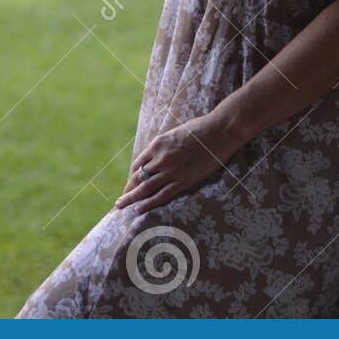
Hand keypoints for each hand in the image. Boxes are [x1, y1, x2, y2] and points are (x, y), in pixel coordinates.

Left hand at [114, 113, 241, 212]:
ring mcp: (171, 170)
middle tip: (119, 201)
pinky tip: (140, 209)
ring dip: (132, 198)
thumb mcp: (174, 134)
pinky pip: (163, 194)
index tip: (131, 184)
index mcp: (157, 144)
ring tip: (122, 206)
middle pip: (139, 177)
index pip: (139, 164)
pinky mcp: (184, 180)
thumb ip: (165, 146)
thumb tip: (160, 156)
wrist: (218, 131)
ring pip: (146, 187)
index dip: (133, 176)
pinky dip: (150, 203)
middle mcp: (160, 158)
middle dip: (128, 190)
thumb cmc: (200, 129)